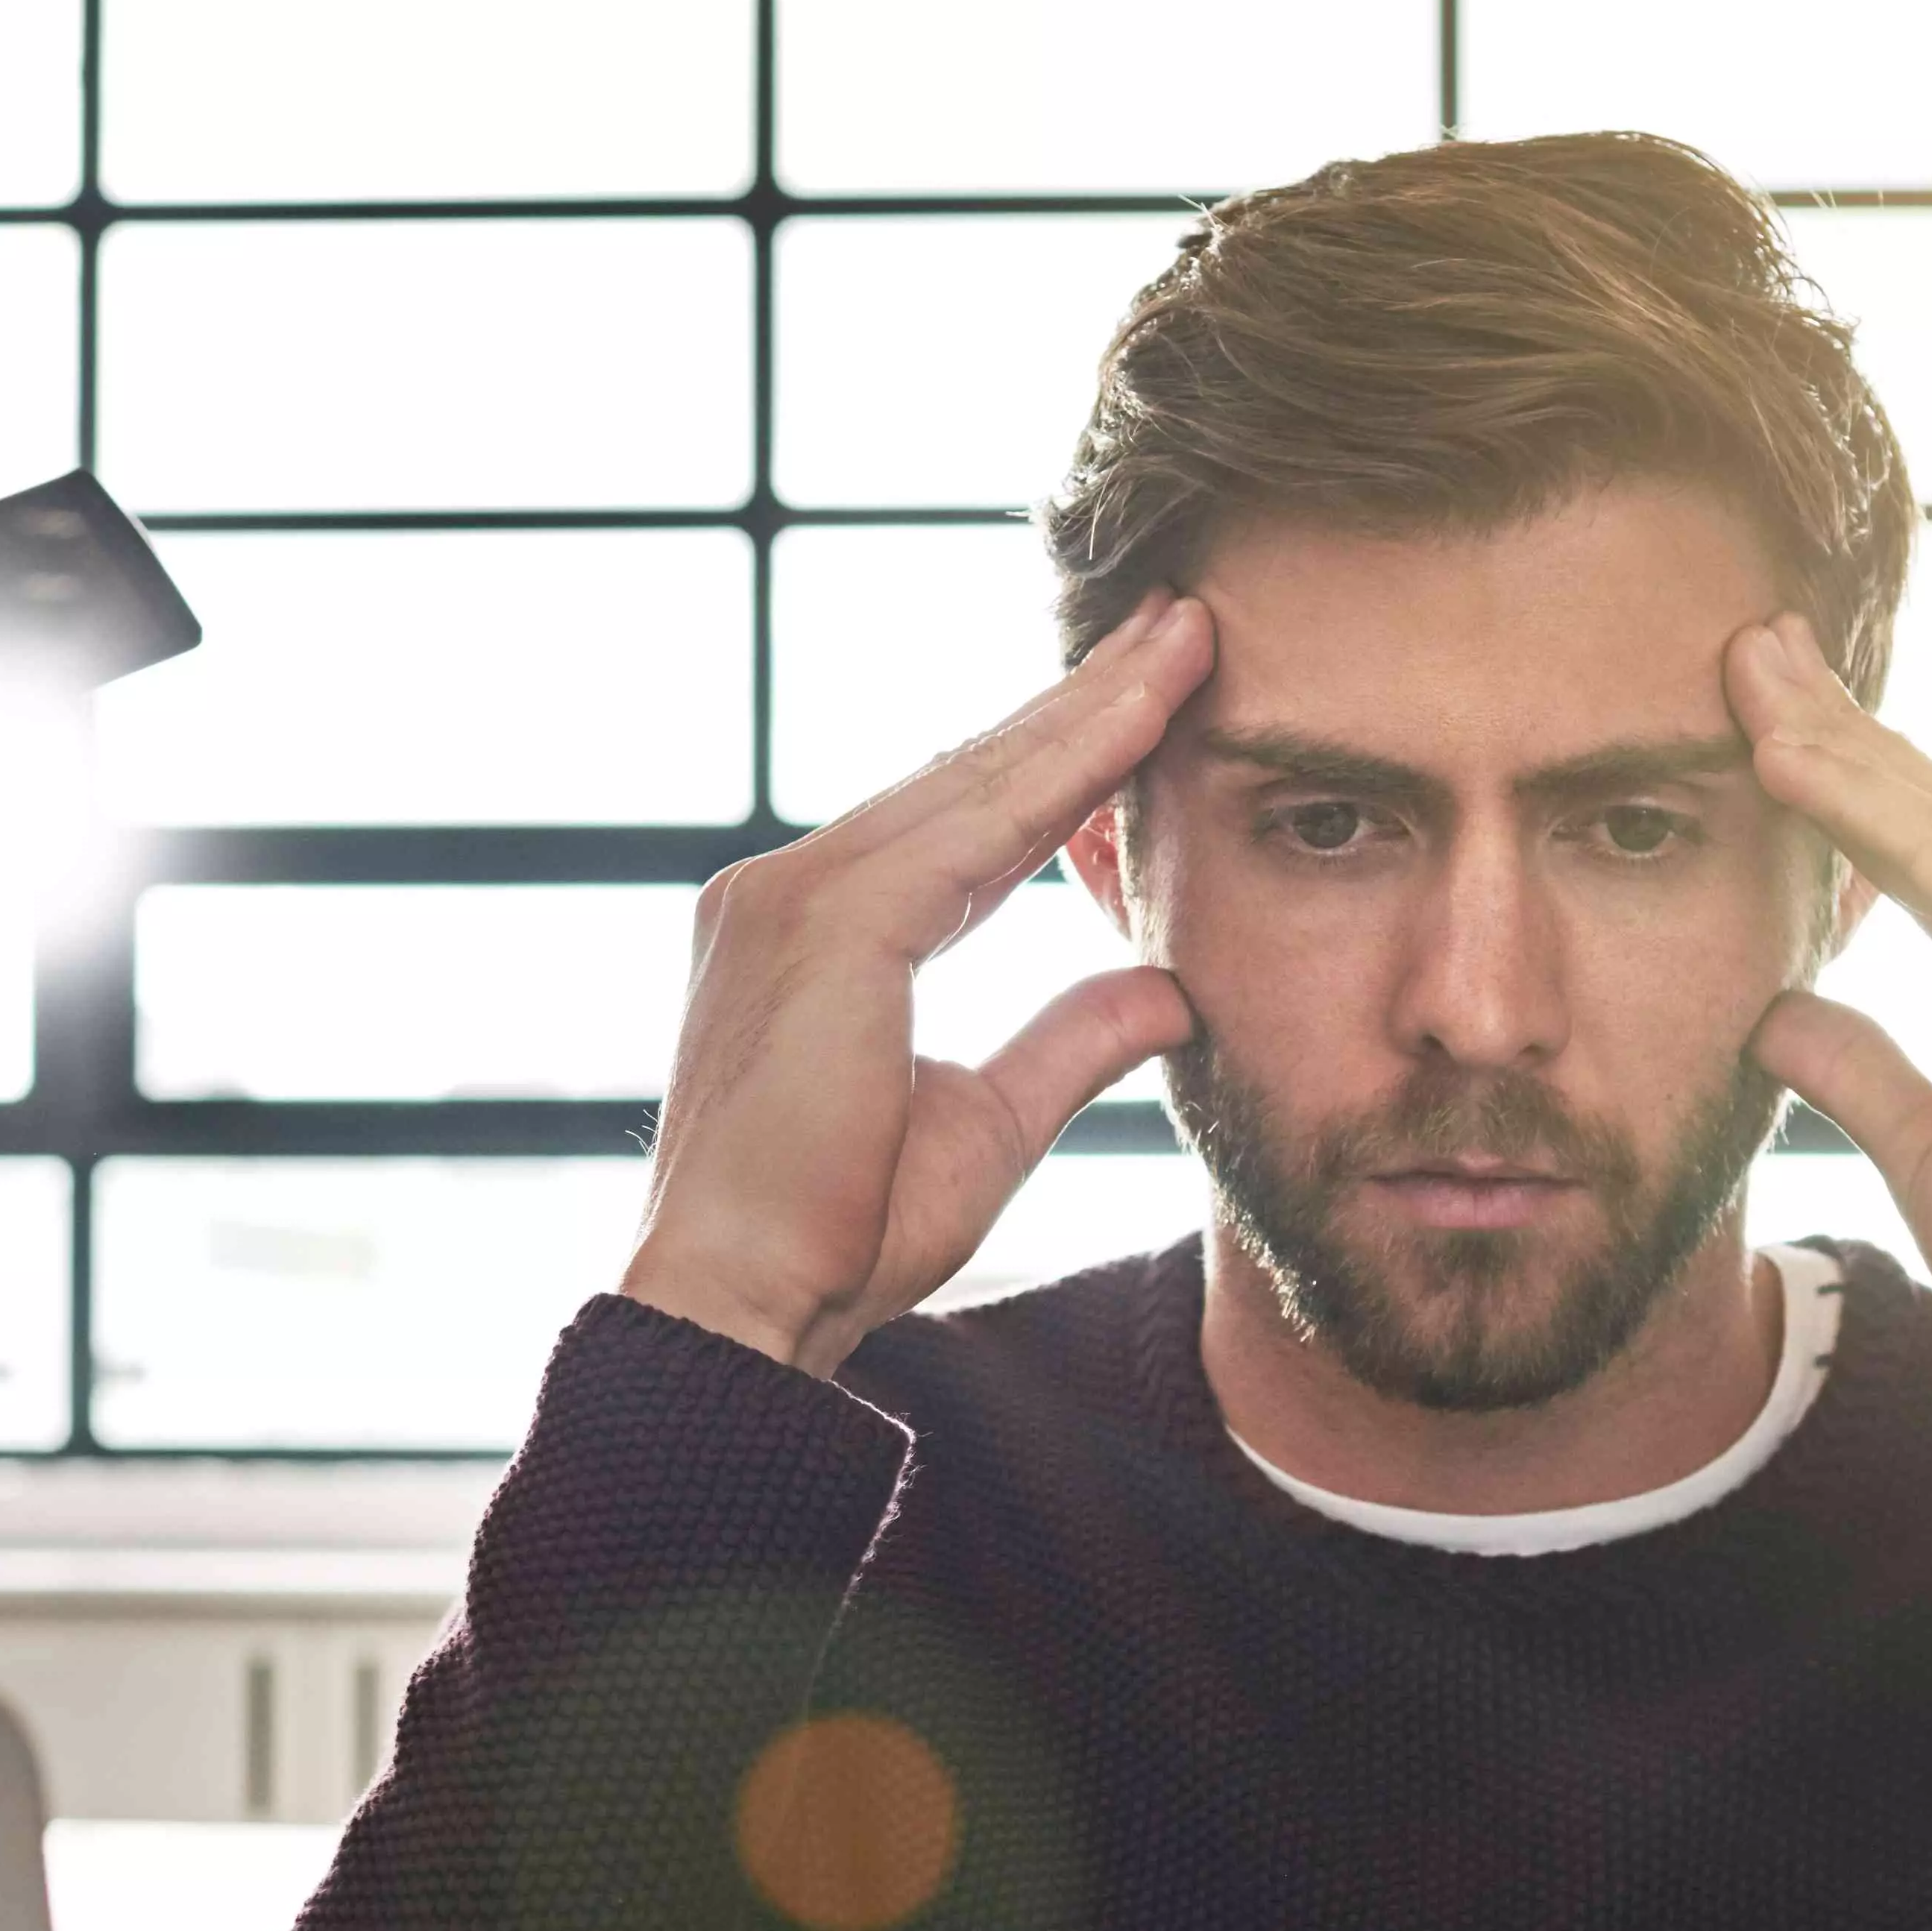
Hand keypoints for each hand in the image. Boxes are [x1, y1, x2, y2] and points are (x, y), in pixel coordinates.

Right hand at [620, 597, 1210, 1380]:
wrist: (742, 1309)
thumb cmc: (839, 1240)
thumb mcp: (986, 1125)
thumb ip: (1067, 1042)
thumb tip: (1166, 991)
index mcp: (819, 934)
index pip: (965, 823)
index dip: (1064, 758)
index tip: (1156, 696)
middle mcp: (790, 891)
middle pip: (969, 776)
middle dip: (1085, 699)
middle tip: (1189, 621)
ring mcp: (793, 894)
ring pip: (975, 779)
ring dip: (1091, 707)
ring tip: (1189, 637)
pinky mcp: (825, 920)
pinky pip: (975, 824)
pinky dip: (1068, 765)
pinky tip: (1144, 714)